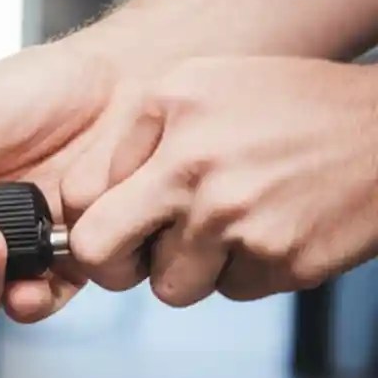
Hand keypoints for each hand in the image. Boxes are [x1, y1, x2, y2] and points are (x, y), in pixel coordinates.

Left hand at [67, 56, 377, 304]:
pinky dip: (247, 270)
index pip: (79, 194)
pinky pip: (230, 290)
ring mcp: (234, 216)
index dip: (90, 217)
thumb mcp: (204, 87)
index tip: (108, 223)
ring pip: (169, 286)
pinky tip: (272, 229)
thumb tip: (85, 201)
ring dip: (192, 269)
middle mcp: (192, 163)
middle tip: (134, 258)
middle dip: (113, 265)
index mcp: (169, 109)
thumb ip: (140, 137)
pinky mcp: (277, 259)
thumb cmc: (298, 109)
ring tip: (230, 226)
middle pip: (98, 253)